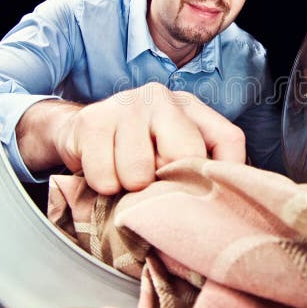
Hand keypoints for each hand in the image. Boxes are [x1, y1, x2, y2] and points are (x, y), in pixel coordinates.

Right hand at [17, 83, 245, 194]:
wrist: (78, 134)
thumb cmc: (134, 152)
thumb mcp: (172, 155)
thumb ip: (200, 170)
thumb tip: (228, 209)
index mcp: (191, 108)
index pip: (228, 140)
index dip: (223, 176)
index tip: (210, 202)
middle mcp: (163, 98)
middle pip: (186, 155)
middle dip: (169, 185)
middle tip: (154, 186)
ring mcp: (128, 104)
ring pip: (140, 173)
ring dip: (131, 190)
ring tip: (125, 179)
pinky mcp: (95, 120)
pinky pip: (106, 177)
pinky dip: (104, 188)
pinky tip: (104, 174)